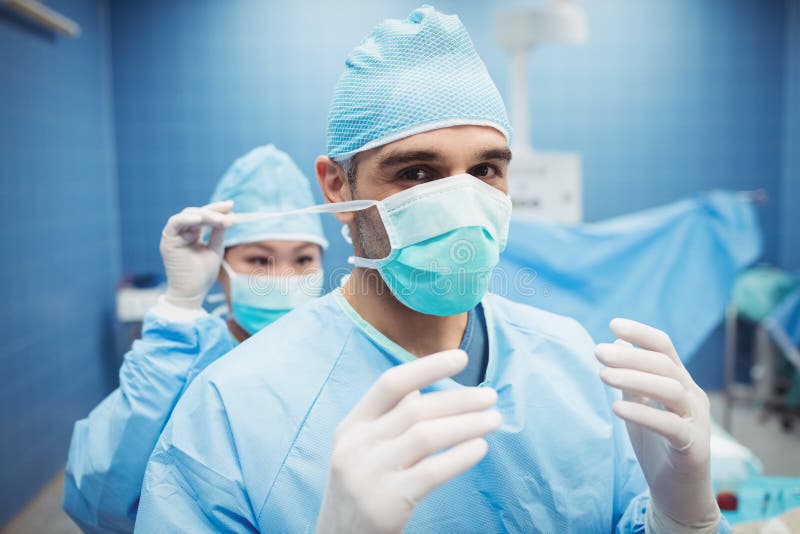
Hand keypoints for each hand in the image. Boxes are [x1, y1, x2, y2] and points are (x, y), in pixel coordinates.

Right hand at [160, 200, 232, 309]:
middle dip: (214, 211)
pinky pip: (175, 223)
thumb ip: (219, 232)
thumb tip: (228, 215)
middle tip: (229, 214)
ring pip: (188, 215)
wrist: (192, 292)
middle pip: (197, 213)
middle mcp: (182, 232)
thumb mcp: (215, 249)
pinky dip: (186, 220)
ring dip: (205, 215)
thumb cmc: (203, 274)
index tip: (231, 206)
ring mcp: (174, 235)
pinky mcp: (168, 240)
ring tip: (220, 220)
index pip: (205, 216)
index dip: (217, 209)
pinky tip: (199, 220)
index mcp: (193, 233)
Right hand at [316, 350, 500, 533]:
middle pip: (416, 408)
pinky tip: (480, 448)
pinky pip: (431, 472)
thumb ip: (389, 418)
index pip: (391, 383)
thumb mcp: (363, 449)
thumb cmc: (362, 489)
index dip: (427, 366)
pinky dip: (459, 456)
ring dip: (466, 424)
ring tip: (493, 421)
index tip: (461, 357)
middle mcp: (356, 445)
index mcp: (352, 426)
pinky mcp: (385, 503)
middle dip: (459, 399)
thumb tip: (422, 384)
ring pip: (426, 435)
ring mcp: (368, 474)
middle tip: (490, 397)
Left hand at [595, 318, 719, 531]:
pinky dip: (643, 413)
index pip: (664, 347)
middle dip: (629, 356)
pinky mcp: (695, 448)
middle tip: (597, 352)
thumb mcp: (639, 406)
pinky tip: (617, 409)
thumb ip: (631, 378)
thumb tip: (617, 343)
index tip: (612, 324)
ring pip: (671, 389)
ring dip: (634, 378)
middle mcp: (693, 397)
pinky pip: (671, 425)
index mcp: (680, 382)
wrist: (677, 494)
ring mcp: (697, 422)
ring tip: (602, 376)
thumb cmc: (656, 446)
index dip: (640, 333)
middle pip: (665, 364)